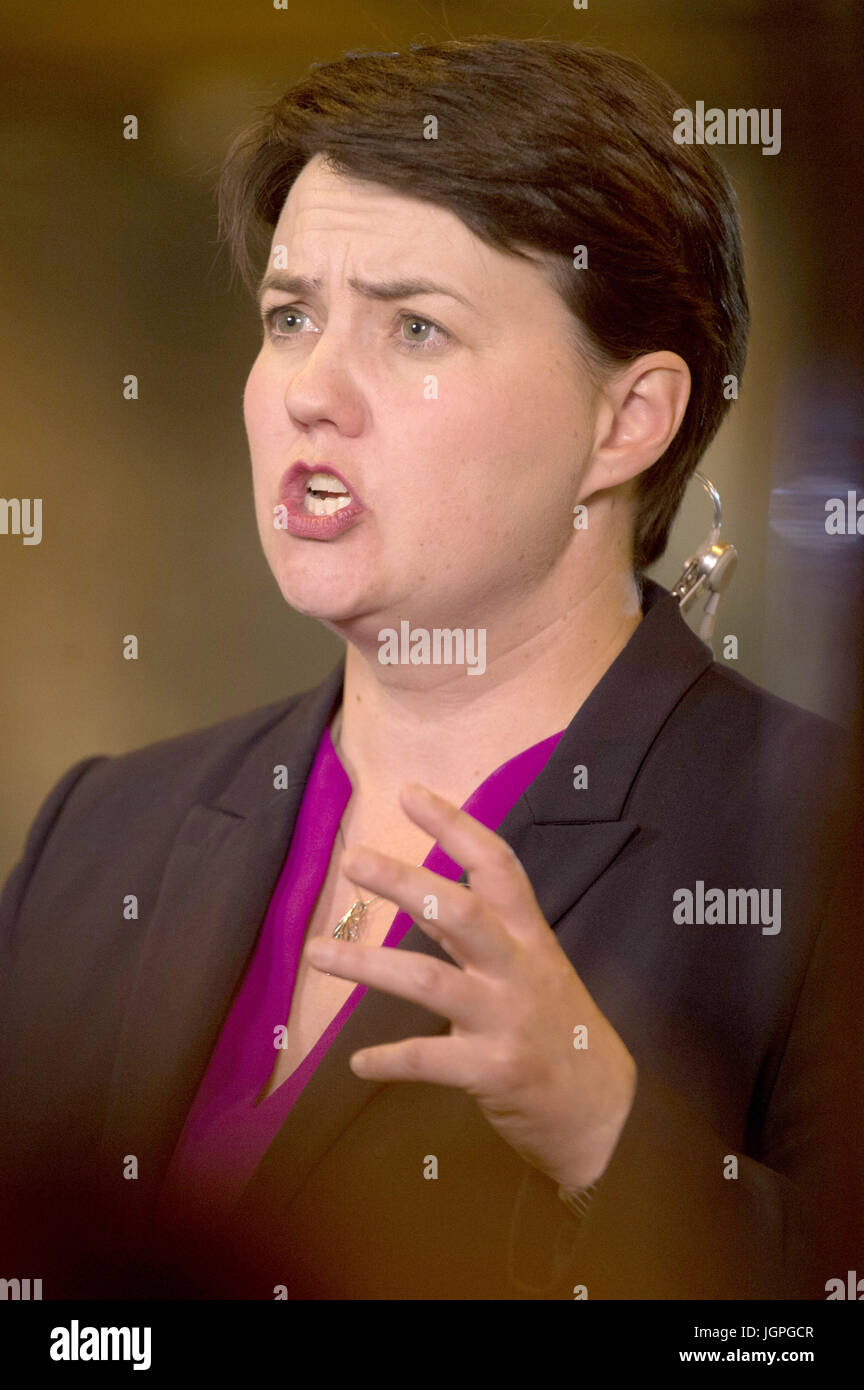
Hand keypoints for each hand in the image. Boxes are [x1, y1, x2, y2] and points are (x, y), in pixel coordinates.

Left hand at [304, 783, 636, 1191]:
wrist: (603, 1112)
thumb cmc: (560, 1031)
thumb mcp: (536, 970)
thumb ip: (485, 936)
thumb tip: (420, 897)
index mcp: (530, 936)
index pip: (497, 865)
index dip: (455, 826)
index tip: (409, 794)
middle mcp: (519, 969)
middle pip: (459, 912)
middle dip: (404, 883)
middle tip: (352, 860)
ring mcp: (506, 1019)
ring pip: (429, 981)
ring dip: (367, 965)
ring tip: (315, 953)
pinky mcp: (493, 1070)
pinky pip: (428, 1059)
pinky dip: (387, 1060)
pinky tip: (356, 1063)